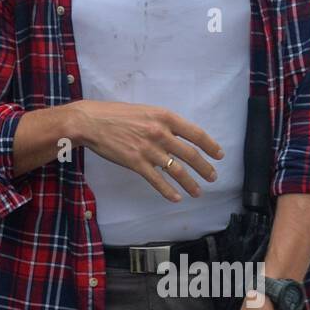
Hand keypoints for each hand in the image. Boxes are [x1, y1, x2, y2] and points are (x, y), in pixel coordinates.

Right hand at [73, 101, 221, 201]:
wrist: (90, 122)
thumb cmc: (115, 114)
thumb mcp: (145, 111)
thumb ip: (162, 122)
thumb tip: (177, 136)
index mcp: (164, 117)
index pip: (196, 133)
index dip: (210, 145)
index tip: (219, 155)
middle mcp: (160, 133)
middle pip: (190, 154)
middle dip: (205, 168)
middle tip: (212, 177)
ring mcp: (148, 149)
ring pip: (177, 170)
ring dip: (190, 184)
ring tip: (198, 192)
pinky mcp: (136, 163)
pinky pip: (157, 180)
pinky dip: (168, 191)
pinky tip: (175, 198)